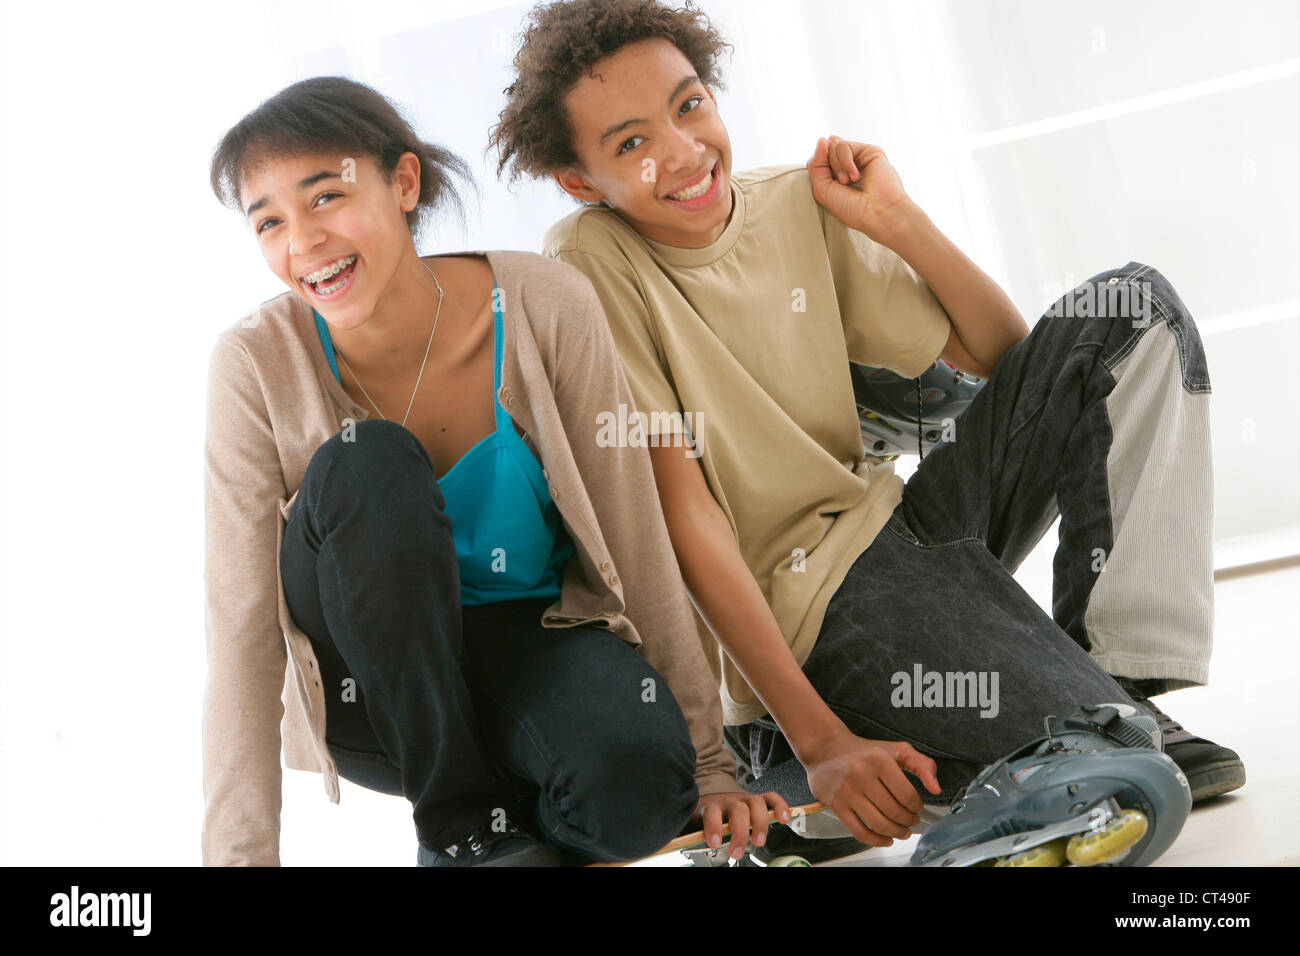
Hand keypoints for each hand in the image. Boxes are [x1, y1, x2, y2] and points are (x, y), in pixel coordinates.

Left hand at [693, 790, 791, 861]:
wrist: (711, 795)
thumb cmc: (705, 815)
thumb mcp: (693, 823)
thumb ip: (690, 834)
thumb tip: (677, 846)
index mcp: (711, 806)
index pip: (712, 813)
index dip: (713, 826)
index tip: (714, 842)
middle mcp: (729, 801)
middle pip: (738, 810)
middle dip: (740, 832)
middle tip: (736, 852)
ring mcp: (744, 799)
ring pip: (756, 804)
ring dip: (760, 823)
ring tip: (759, 841)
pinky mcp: (756, 800)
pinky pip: (771, 798)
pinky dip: (779, 806)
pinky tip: (783, 819)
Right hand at [803, 730, 941, 846]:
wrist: (824, 748)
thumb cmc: (862, 750)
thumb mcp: (895, 749)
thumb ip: (921, 764)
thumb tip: (936, 789)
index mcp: (879, 759)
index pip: (907, 795)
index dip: (917, 807)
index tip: (917, 808)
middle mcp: (861, 774)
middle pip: (894, 812)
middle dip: (908, 821)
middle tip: (911, 822)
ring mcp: (846, 791)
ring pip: (879, 824)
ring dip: (896, 833)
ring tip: (902, 831)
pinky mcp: (836, 804)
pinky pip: (859, 831)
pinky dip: (876, 840)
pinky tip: (885, 839)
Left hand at [806, 135, 914, 243]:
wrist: (877, 212)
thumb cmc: (852, 208)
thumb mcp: (822, 189)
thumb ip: (815, 164)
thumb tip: (821, 139)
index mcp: (834, 175)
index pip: (818, 158)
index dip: (818, 168)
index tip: (830, 185)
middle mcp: (846, 164)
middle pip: (824, 148)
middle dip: (828, 167)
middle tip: (842, 184)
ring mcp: (858, 157)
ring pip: (832, 144)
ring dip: (837, 165)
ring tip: (848, 181)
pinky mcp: (868, 150)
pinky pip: (844, 145)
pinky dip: (845, 161)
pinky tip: (855, 176)